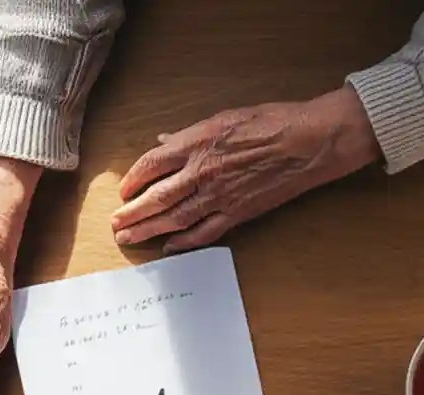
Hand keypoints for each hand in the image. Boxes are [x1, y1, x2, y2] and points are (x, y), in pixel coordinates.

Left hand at [111, 88, 379, 252]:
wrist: (308, 142)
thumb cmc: (271, 122)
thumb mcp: (224, 117)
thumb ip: (190, 134)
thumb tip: (165, 141)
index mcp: (197, 142)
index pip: (153, 164)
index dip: (134, 179)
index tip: (123, 191)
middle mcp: (202, 171)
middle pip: (157, 197)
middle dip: (133, 213)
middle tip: (115, 225)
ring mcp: (219, 195)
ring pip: (176, 218)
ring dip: (149, 230)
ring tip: (129, 239)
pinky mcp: (238, 212)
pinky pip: (205, 232)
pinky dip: (185, 242)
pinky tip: (169, 248)